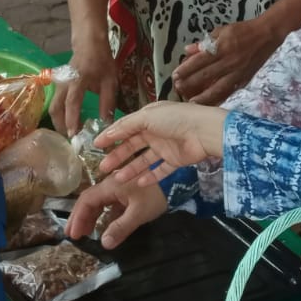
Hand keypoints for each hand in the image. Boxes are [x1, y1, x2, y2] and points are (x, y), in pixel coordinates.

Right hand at [54, 32, 115, 136]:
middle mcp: (64, 83)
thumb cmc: (100, 61)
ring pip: (53, 107)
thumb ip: (107, 102)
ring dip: (59, 121)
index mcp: (78, 80)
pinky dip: (60, 115)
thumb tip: (105, 123)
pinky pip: (55, 103)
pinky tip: (69, 122)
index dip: (72, 119)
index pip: (72, 102)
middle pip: (56, 108)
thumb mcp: (110, 81)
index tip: (73, 134)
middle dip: (61, 126)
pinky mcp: (58, 86)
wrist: (88, 44)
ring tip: (71, 134)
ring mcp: (58, 84)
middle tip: (71, 140)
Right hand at [65, 172, 167, 249]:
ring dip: (91, 217)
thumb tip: (104, 244)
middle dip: (80, 217)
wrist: (178, 182)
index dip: (78, 217)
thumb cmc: (156, 195)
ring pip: (100, 202)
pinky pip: (111, 204)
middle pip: (90, 200)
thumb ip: (121, 228)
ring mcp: (120, 188)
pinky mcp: (129, 193)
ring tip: (86, 233)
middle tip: (74, 235)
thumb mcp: (138, 213)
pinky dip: (105, 216)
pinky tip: (105, 227)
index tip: (73, 234)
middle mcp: (112, 184)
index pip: (87, 201)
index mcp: (111, 185)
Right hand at [68, 101, 224, 246]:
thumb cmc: (175, 120)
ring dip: (130, 169)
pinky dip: (150, 177)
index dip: (111, 136)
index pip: (125, 127)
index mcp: (149, 117)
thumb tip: (109, 133)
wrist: (204, 132)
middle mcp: (156, 131)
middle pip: (132, 146)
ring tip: (118, 178)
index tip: (96, 146)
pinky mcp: (176, 161)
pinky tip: (138, 183)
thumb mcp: (147, 117)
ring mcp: (166, 147)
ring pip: (144, 160)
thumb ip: (127, 126)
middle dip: (118, 156)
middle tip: (103, 168)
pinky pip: (160, 170)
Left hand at [171, 17, 280, 103]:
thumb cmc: (243, 31)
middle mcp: (229, 61)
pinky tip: (210, 104)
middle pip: (206, 75)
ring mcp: (237, 72)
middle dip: (190, 83)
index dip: (186, 69)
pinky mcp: (245, 79)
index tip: (175, 75)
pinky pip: (230, 91)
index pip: (199, 61)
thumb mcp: (222, 31)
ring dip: (203, 97)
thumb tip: (188, 50)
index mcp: (221, 47)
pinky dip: (219, 98)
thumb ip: (205, 42)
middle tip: (177, 89)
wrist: (267, 35)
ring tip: (191, 103)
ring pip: (218, 88)